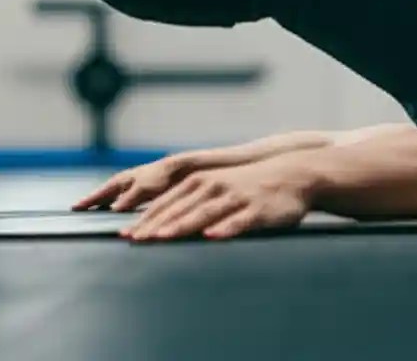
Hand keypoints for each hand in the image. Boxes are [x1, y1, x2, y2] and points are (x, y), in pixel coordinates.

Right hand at [73, 157, 188, 211]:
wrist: (180, 170)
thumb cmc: (162, 176)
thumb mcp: (143, 188)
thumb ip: (128, 199)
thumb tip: (112, 209)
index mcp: (122, 180)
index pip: (100, 193)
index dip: (88, 201)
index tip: (74, 207)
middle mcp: (125, 183)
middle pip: (104, 196)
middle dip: (93, 203)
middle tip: (80, 212)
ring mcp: (134, 188)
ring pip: (114, 199)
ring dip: (106, 206)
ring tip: (97, 215)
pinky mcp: (144, 194)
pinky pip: (126, 203)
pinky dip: (120, 209)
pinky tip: (122, 217)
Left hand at [121, 160, 311, 241]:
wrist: (292, 175)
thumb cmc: (249, 186)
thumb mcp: (217, 187)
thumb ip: (191, 202)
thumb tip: (162, 222)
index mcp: (199, 182)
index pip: (165, 204)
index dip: (144, 220)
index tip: (124, 235)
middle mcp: (212, 187)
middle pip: (178, 210)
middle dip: (153, 226)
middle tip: (132, 240)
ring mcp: (234, 198)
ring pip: (203, 213)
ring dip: (181, 225)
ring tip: (163, 237)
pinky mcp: (257, 210)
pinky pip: (238, 221)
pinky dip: (224, 228)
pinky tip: (212, 236)